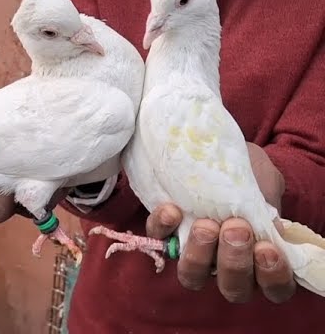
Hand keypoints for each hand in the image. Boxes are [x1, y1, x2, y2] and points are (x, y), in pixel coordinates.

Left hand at [143, 143, 292, 302]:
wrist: (208, 147)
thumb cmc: (245, 170)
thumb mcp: (264, 180)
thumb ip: (268, 203)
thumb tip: (268, 226)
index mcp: (262, 258)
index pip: (276, 288)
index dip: (273, 276)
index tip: (266, 248)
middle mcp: (229, 266)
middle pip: (234, 289)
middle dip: (235, 263)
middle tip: (235, 229)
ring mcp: (195, 255)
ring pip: (193, 277)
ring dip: (199, 256)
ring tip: (205, 225)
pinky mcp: (165, 237)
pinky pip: (160, 243)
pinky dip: (164, 229)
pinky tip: (172, 211)